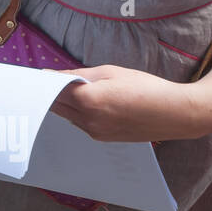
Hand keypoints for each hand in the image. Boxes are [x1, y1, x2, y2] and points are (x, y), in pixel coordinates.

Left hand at [49, 65, 201, 142]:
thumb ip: (79, 75)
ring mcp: (95, 132)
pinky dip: (78, 112)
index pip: (54, 91)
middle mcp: (89, 120)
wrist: (176, 114)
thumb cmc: (147, 88)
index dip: (44, 82)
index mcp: (89, 101)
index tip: (36, 76)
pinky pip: (81, 123)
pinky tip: (87, 102)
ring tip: (69, 89)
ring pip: (68, 115)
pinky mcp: (103, 138)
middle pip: (56, 106)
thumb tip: (53, 75)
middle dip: (50, 93)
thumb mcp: (111, 72)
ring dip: (65, 103)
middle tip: (47, 81)